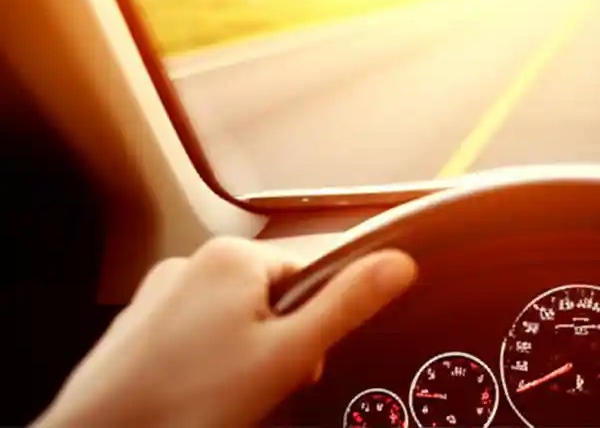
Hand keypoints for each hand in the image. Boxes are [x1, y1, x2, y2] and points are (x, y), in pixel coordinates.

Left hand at [37, 237, 416, 427]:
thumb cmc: (190, 401)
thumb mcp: (287, 356)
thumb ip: (346, 304)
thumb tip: (401, 261)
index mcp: (235, 257)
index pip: (312, 273)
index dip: (318, 323)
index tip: (301, 363)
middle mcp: (195, 262)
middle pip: (273, 297)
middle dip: (281, 343)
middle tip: (264, 388)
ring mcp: (161, 293)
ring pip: (234, 320)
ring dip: (246, 356)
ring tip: (227, 399)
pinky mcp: (139, 326)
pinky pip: (197, 336)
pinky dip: (206, 364)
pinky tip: (198, 398)